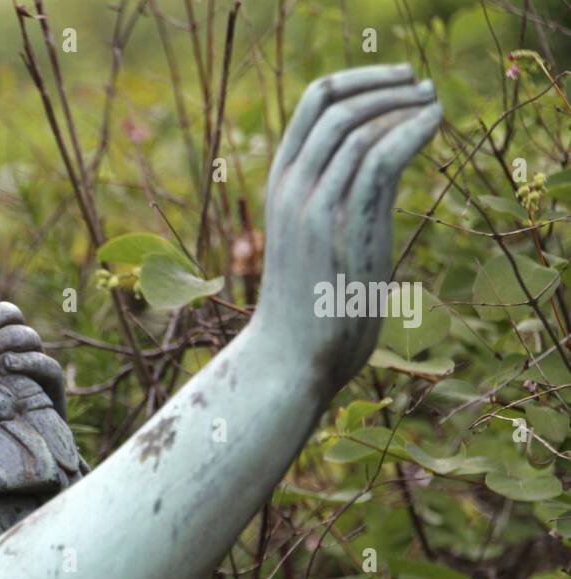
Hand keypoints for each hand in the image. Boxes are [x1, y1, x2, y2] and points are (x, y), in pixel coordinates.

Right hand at [255, 64, 441, 390]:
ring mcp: (311, 207)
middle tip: (423, 88)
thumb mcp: (321, 238)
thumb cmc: (310, 306)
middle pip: (336, 104)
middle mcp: (291, 188)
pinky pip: (375, 160)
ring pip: (358, 127)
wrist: (288, 358)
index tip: (398, 81)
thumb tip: (386, 162)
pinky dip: (409, 132)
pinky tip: (433, 124)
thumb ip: (344, 197)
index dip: (358, 80)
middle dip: (385, 86)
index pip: (312, 104)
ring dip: (404, 106)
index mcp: (281, 186)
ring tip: (436, 106)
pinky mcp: (339, 229)